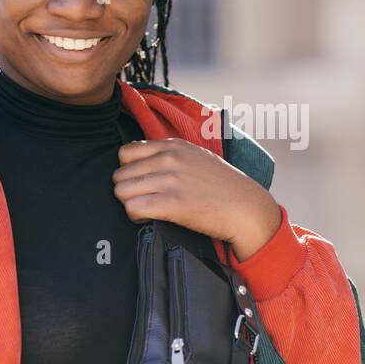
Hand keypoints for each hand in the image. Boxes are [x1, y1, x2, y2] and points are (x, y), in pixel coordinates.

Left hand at [111, 137, 282, 260]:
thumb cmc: (223, 185)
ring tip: (146, 209)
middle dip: (128, 190)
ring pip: (121, 191)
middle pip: (119, 175)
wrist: (245, 207)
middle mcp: (169, 159)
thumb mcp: (197, 157)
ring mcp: (170, 180)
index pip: (125, 153)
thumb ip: (170, 155)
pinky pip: (132, 208)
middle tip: (144, 200)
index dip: (128, 171)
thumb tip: (144, 163)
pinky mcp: (172, 204)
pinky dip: (135, 215)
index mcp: (173, 146)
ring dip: (129, 204)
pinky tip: (148, 217)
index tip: (140, 183)